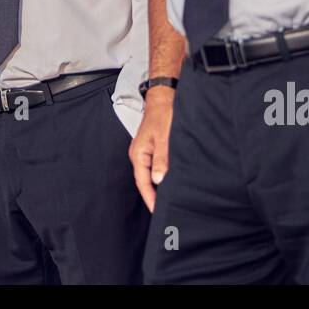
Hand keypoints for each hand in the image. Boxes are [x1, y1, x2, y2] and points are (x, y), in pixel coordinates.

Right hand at [131, 86, 174, 212]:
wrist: (164, 97)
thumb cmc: (163, 113)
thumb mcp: (164, 137)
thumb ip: (161, 158)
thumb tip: (159, 179)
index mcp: (138, 154)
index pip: (143, 183)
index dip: (151, 198)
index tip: (158, 211)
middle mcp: (140, 155)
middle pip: (145, 181)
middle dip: (154, 197)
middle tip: (166, 211)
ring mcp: (146, 152)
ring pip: (151, 175)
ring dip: (158, 188)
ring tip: (169, 201)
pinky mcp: (153, 148)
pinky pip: (155, 167)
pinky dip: (162, 177)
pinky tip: (170, 182)